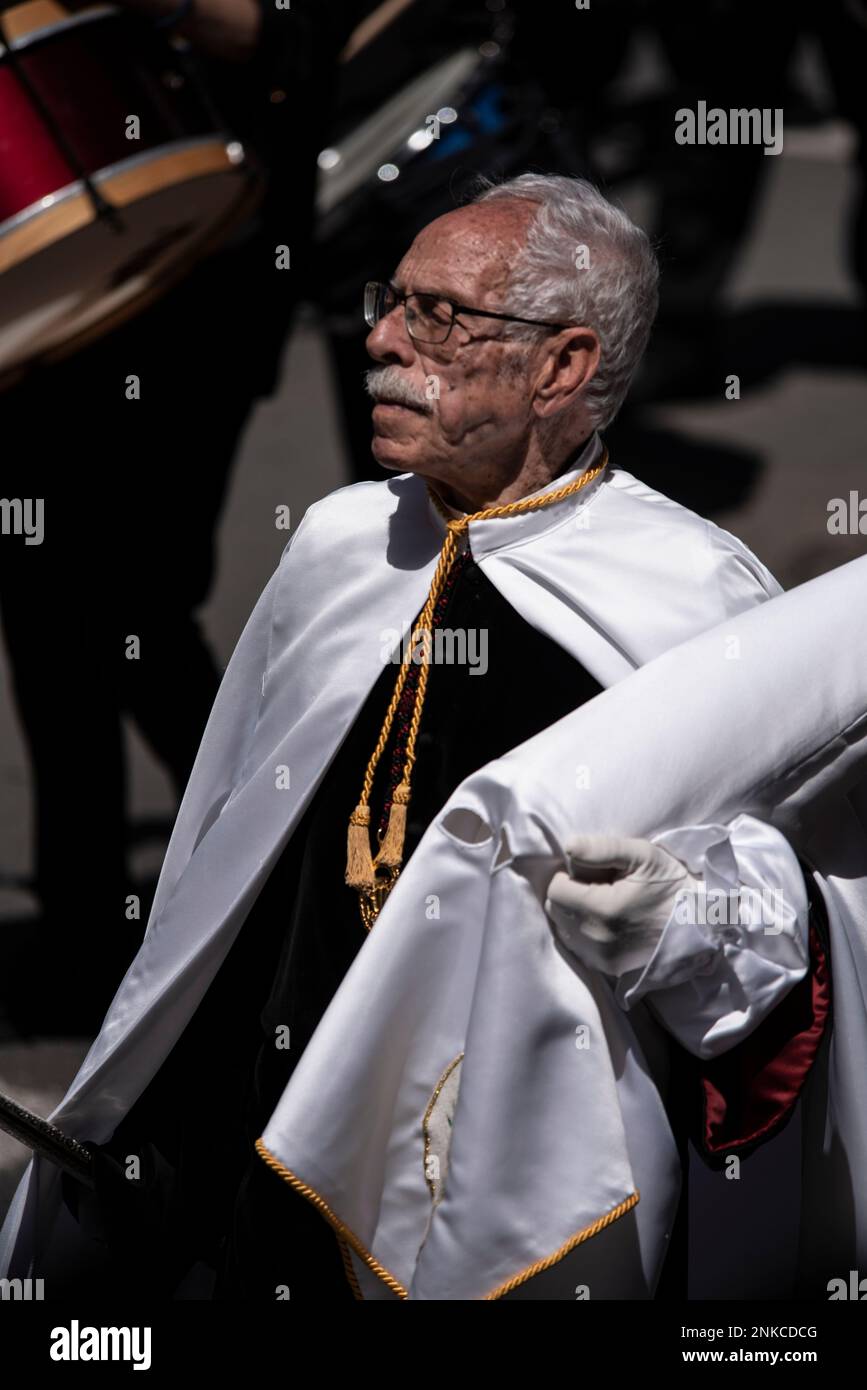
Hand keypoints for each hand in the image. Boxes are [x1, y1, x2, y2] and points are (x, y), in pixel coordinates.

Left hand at [545, 833, 698, 977]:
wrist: (700, 922)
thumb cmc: (670, 884)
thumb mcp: (642, 855)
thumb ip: (601, 848)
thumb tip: (567, 847)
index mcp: (602, 910)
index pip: (555, 891)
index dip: (568, 876)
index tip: (592, 872)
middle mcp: (596, 940)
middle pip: (557, 911)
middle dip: (570, 894)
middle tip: (599, 886)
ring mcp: (602, 958)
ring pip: (565, 930)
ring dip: (575, 914)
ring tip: (606, 903)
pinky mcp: (609, 969)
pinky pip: (579, 946)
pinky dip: (585, 932)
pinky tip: (609, 922)